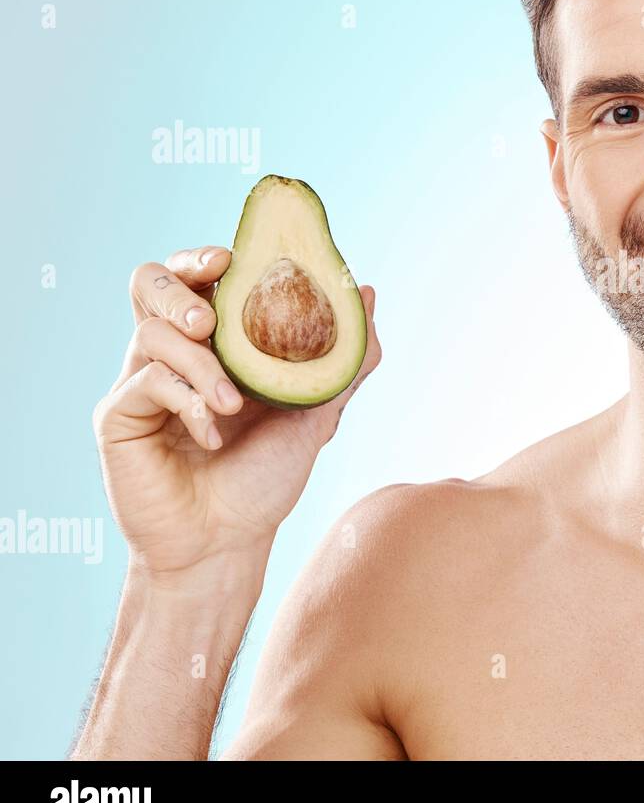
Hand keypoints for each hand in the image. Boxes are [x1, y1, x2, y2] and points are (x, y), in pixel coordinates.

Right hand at [92, 246, 381, 581]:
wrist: (228, 545)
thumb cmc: (267, 479)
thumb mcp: (317, 414)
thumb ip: (343, 358)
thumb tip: (365, 292)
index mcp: (215, 344)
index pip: (198, 277)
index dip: (206, 257)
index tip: (231, 259)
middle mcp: (172, 354)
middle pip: (150, 283)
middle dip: (179, 286)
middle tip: (210, 320)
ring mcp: (141, 383)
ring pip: (150, 331)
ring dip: (200, 363)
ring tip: (233, 402)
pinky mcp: (119, 418)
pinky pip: (144, 382)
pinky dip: (187, 401)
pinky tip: (212, 434)